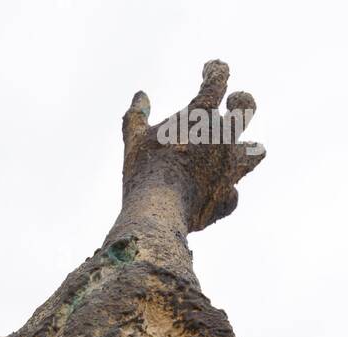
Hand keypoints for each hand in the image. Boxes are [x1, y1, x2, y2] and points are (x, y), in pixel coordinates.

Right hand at [121, 60, 264, 231]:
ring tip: (240, 151)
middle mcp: (223, 137)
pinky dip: (226, 193)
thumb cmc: (144, 170)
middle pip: (247, 107)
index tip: (209, 69)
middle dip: (242, 101)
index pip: (218, 78)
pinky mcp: (228, 197)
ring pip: (255, 152)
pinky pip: (233, 194)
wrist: (158, 212)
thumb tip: (140, 96)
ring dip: (249, 149)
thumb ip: (136, 115)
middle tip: (233, 102)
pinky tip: (215, 194)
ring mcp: (229, 168)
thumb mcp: (134, 139)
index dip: (216, 69)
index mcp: (201, 114)